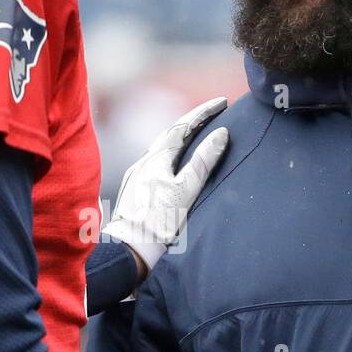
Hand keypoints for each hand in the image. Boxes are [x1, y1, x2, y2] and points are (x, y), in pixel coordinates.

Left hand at [104, 96, 229, 276]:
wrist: (129, 249)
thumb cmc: (158, 223)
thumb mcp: (186, 190)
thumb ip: (203, 162)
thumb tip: (221, 133)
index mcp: (157, 159)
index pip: (184, 126)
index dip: (204, 112)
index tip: (223, 102)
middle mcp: (143, 162)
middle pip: (170, 134)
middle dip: (193, 121)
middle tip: (213, 112)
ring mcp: (135, 175)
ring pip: (160, 148)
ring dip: (180, 137)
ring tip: (197, 133)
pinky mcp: (133, 190)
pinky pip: (154, 162)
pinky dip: (170, 154)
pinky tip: (173, 162)